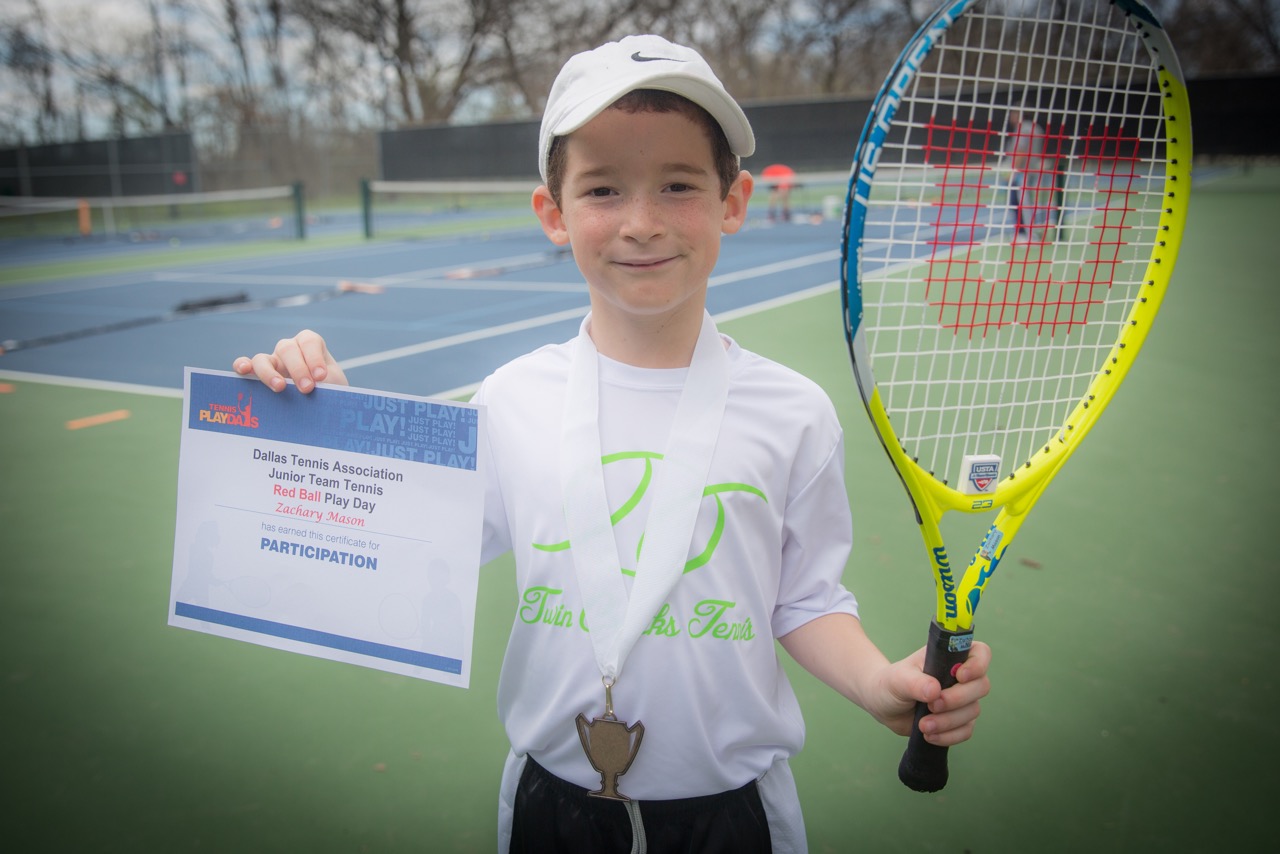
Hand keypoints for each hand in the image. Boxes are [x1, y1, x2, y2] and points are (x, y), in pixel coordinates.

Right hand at [232, 329, 346, 392]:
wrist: (325, 404)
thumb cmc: (331, 392)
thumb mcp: (335, 387)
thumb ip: (327, 387)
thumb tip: (318, 399)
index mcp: (311, 345)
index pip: (309, 341)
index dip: (314, 357)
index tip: (321, 376)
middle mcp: (290, 349)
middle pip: (287, 349)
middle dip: (298, 369)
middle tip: (307, 389)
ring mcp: (273, 361)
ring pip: (263, 359)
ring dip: (269, 373)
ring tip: (280, 388)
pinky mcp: (260, 376)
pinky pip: (246, 366)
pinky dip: (242, 366)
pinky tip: (243, 371)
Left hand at [877, 641, 990, 745]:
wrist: (884, 705)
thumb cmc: (891, 683)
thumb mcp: (897, 679)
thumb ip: (915, 682)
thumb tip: (935, 691)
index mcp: (949, 657)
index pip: (980, 653)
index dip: (977, 664)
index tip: (959, 676)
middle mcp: (960, 677)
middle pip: (981, 686)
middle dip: (957, 699)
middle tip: (932, 705)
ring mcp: (962, 700)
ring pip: (973, 711)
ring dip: (948, 721)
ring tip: (923, 725)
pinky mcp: (958, 721)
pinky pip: (966, 731)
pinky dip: (948, 736)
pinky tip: (929, 735)